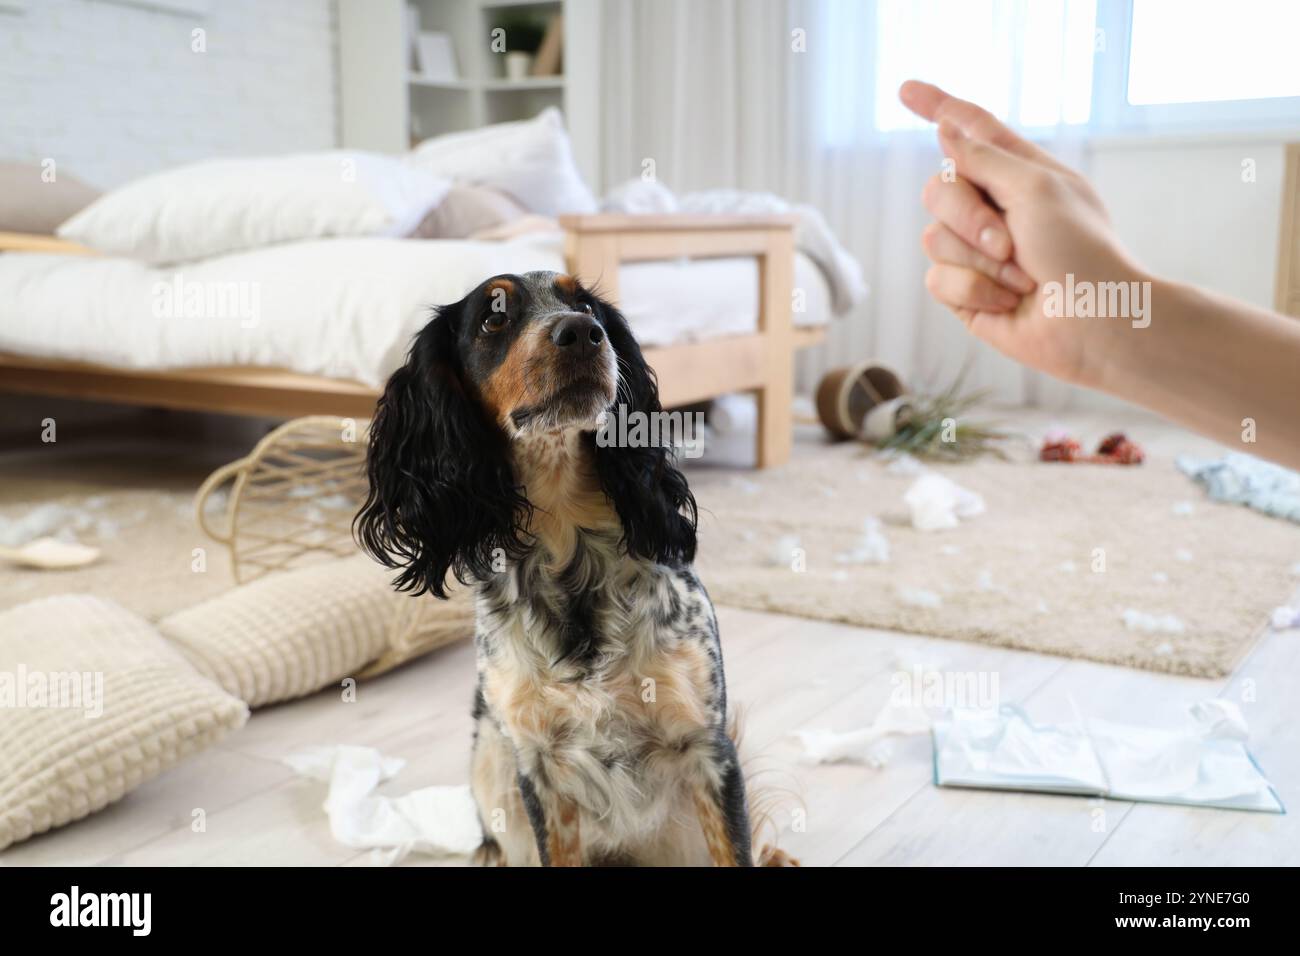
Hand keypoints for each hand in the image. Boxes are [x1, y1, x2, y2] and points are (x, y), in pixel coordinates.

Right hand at [900, 80, 1145, 387]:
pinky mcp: (965, 291)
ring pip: (934, 237)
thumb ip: (983, 157)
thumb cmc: (1080, 251)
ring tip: (1021, 275)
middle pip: (939, 189)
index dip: (937, 107)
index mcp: (1019, 172)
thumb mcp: (1036, 187)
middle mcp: (994, 208)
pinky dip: (975, 289)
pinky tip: (1009, 302)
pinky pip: (938, 279)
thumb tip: (946, 130)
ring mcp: (976, 251)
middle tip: (1009, 240)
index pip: (970, 129)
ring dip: (979, 259)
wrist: (1092, 323)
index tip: (905, 90)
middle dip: (968, 216)